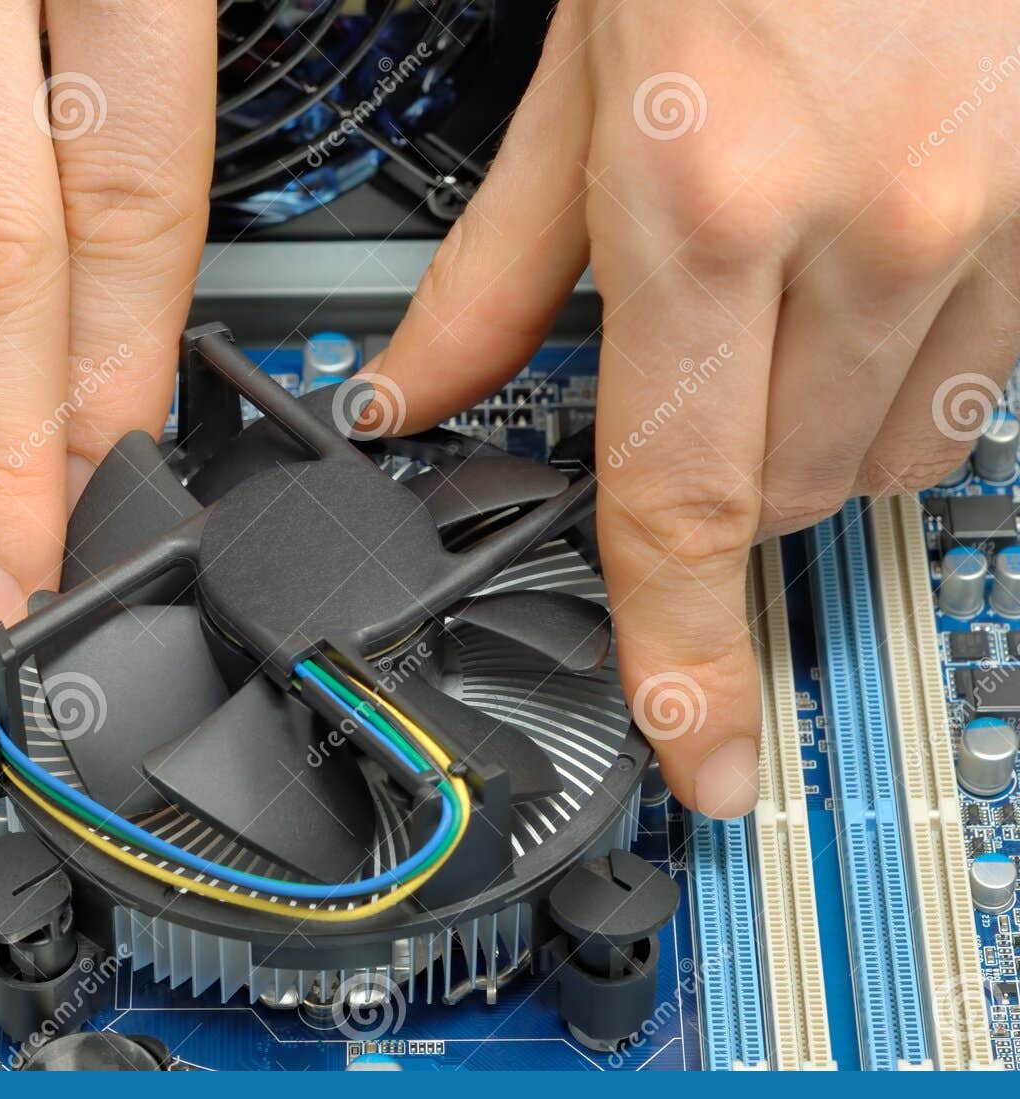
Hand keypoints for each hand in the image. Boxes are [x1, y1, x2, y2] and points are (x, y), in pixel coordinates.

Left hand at [366, 0, 1019, 815]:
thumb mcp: (576, 72)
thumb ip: (494, 268)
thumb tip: (414, 395)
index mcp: (710, 199)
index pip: (675, 499)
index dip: (682, 651)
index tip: (703, 749)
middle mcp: (874, 224)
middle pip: (779, 492)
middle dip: (707, 489)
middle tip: (674, 399)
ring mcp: (1000, 210)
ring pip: (891, 449)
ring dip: (809, 435)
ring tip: (771, 317)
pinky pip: (988, 369)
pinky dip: (907, 368)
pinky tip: (865, 281)